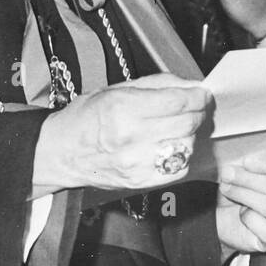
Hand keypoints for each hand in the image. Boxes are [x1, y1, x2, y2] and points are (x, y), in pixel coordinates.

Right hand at [31, 74, 208, 195]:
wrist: (62, 152)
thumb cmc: (87, 118)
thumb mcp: (117, 89)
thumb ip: (157, 84)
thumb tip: (190, 85)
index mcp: (123, 108)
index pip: (178, 102)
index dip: (198, 96)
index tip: (202, 94)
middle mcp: (131, 136)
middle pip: (187, 123)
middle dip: (197, 113)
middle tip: (194, 108)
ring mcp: (137, 162)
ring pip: (187, 146)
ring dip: (189, 134)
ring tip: (176, 128)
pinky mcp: (141, 181)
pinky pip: (179, 168)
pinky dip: (181, 156)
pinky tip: (168, 147)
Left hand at [217, 152, 265, 257]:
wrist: (227, 220)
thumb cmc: (241, 193)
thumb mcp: (246, 173)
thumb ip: (251, 164)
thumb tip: (244, 160)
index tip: (247, 161)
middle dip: (250, 179)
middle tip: (228, 174)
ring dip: (244, 195)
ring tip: (226, 189)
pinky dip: (250, 219)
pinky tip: (242, 213)